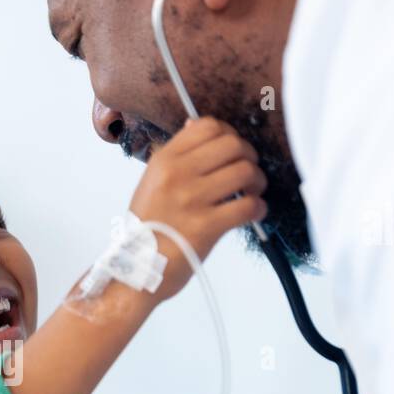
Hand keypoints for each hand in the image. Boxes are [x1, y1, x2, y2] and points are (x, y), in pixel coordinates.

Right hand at [128, 117, 267, 299]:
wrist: (136, 268)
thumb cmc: (148, 227)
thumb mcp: (151, 182)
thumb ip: (175, 155)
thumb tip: (195, 124)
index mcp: (164, 160)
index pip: (208, 126)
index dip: (229, 134)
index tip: (232, 151)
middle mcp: (177, 174)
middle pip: (232, 145)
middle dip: (249, 157)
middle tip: (248, 173)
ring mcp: (191, 200)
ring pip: (245, 172)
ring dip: (258, 182)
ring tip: (253, 193)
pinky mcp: (206, 227)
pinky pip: (247, 206)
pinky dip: (258, 208)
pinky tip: (253, 213)